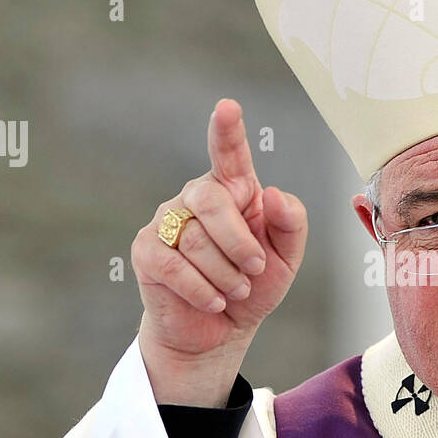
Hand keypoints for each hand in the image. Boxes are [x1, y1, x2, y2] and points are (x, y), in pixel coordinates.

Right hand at [132, 99, 306, 403]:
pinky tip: (213, 301)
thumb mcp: (286, 259)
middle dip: (239, 242)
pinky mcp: (147, 252)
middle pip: (212, 200)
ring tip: (235, 291)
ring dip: (225, 274)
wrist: (219, 330)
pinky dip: (201, 289)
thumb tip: (271, 192)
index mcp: (232, 190)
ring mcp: (167, 221)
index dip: (227, 130)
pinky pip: (173, 265)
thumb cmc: (252, 286)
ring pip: (194, 239)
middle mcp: (195, 197)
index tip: (228, 107)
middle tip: (255, 271)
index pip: (229, 153)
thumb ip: (290, 223)